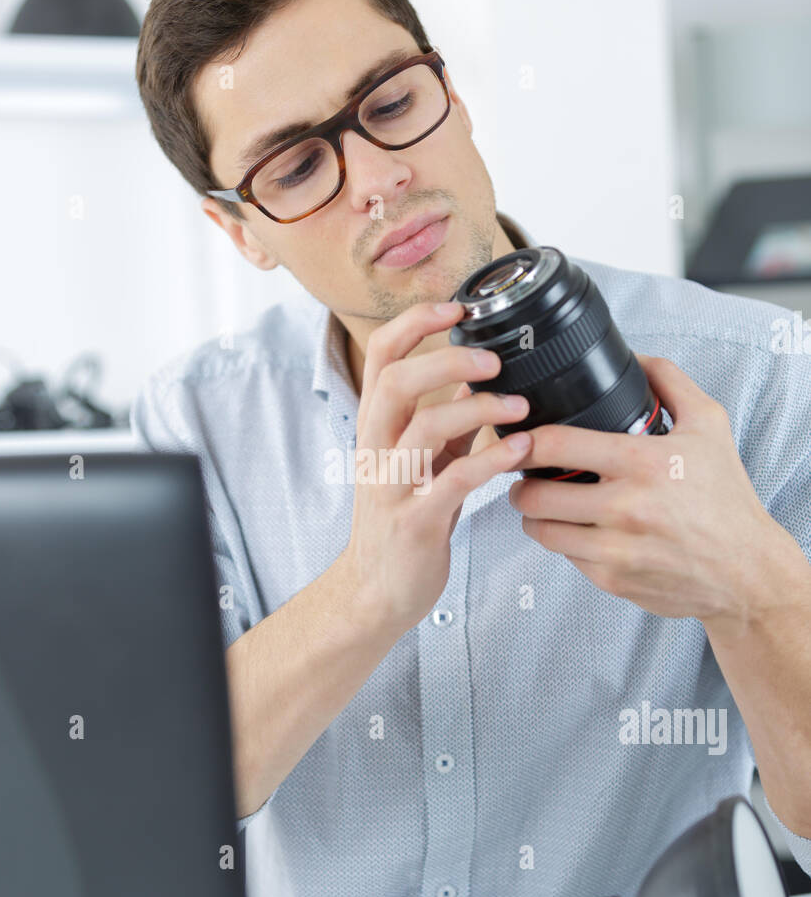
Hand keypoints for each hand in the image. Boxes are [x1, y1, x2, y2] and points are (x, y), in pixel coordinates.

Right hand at [340, 301, 533, 632]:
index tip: (457, 307)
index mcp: (376, 426)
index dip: (416, 323)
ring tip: (520, 407)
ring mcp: (392, 486)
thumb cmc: (403, 521)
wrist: (377, 589)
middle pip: (396, 382)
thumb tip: (475, 376)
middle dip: (449, 360)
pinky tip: (519, 451)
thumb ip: (441, 420)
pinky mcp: (415, 522)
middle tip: (494, 360)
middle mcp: (376, 449)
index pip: (381, 356)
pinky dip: (491, 460)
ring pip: (425, 428)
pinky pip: (453, 481)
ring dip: (478, 409)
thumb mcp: (419, 461)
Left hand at [507, 353, 783, 632]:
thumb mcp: (709, 424)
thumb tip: (631, 356)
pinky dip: (565, 541)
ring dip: (534, 514)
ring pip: (540, 529)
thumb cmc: (725, 496)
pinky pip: (565, 556)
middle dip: (520, 481)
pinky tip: (578, 528)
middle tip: (525, 474)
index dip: (526, 439)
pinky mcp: (612, 579)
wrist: (746, 571)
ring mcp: (615, 549)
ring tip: (542, 502)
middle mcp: (625, 508)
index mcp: (643, 462)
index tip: (522, 438)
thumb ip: (668, 381)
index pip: (555, 445)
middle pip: (533, 493)